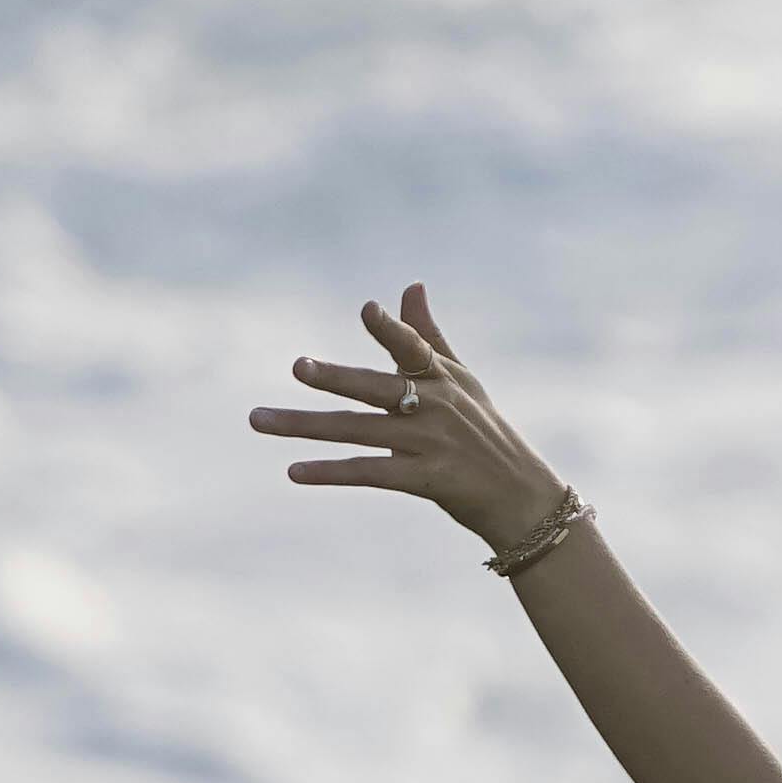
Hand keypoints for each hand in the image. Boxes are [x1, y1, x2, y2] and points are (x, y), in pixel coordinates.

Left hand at [248, 280, 566, 558]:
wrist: (522, 497)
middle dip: (336, 377)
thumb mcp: (462, 380)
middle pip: (377, 389)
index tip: (369, 310)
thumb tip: (409, 285)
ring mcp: (429, 444)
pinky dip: (330, 471)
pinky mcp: (424, 480)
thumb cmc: (486, 432)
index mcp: (443, 378)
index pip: (414, 349)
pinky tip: (294, 471)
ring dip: (304, 426)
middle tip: (297, 367)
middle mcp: (435, 407)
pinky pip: (368, 472)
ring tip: (258, 420)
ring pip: (357, 431)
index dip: (391, 330)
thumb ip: (427, 335)